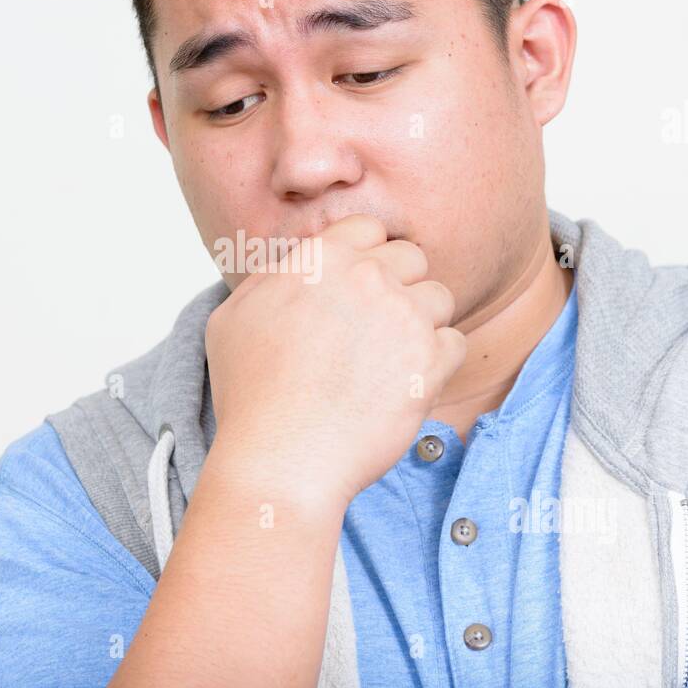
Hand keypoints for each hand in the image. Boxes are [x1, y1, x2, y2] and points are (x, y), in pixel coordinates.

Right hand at [204, 213, 466, 508]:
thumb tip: (291, 264)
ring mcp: (403, 316)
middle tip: (376, 330)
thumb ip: (269, 278)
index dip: (367, 258)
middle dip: (399, 288)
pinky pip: (455, 343)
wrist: (281, 458)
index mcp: (320, 258)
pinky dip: (436, 365)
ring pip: (439, 298)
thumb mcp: (232, 318)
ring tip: (390, 361)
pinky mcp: (430, 360)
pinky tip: (403, 386)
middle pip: (411, 258)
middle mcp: (366, 276)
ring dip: (422, 325)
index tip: (359, 292)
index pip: (369, 228)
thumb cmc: (250, 395)